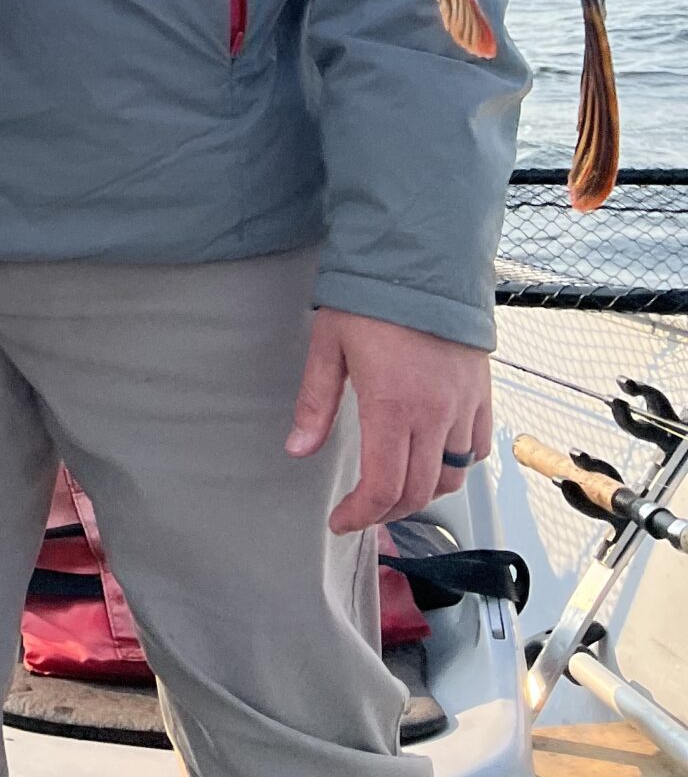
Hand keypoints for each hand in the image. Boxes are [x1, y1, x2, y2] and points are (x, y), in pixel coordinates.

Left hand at [288, 309, 492, 531]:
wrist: (423, 258)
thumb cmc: (371, 298)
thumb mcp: (330, 345)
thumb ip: (316, 402)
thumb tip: (298, 449)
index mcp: (392, 407)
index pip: (383, 487)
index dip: (361, 515)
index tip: (341, 520)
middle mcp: (434, 415)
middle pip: (419, 491)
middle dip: (387, 511)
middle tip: (363, 510)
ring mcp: (463, 406)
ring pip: (453, 476)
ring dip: (424, 492)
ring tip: (396, 488)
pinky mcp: (481, 393)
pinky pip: (477, 448)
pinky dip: (458, 465)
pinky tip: (435, 457)